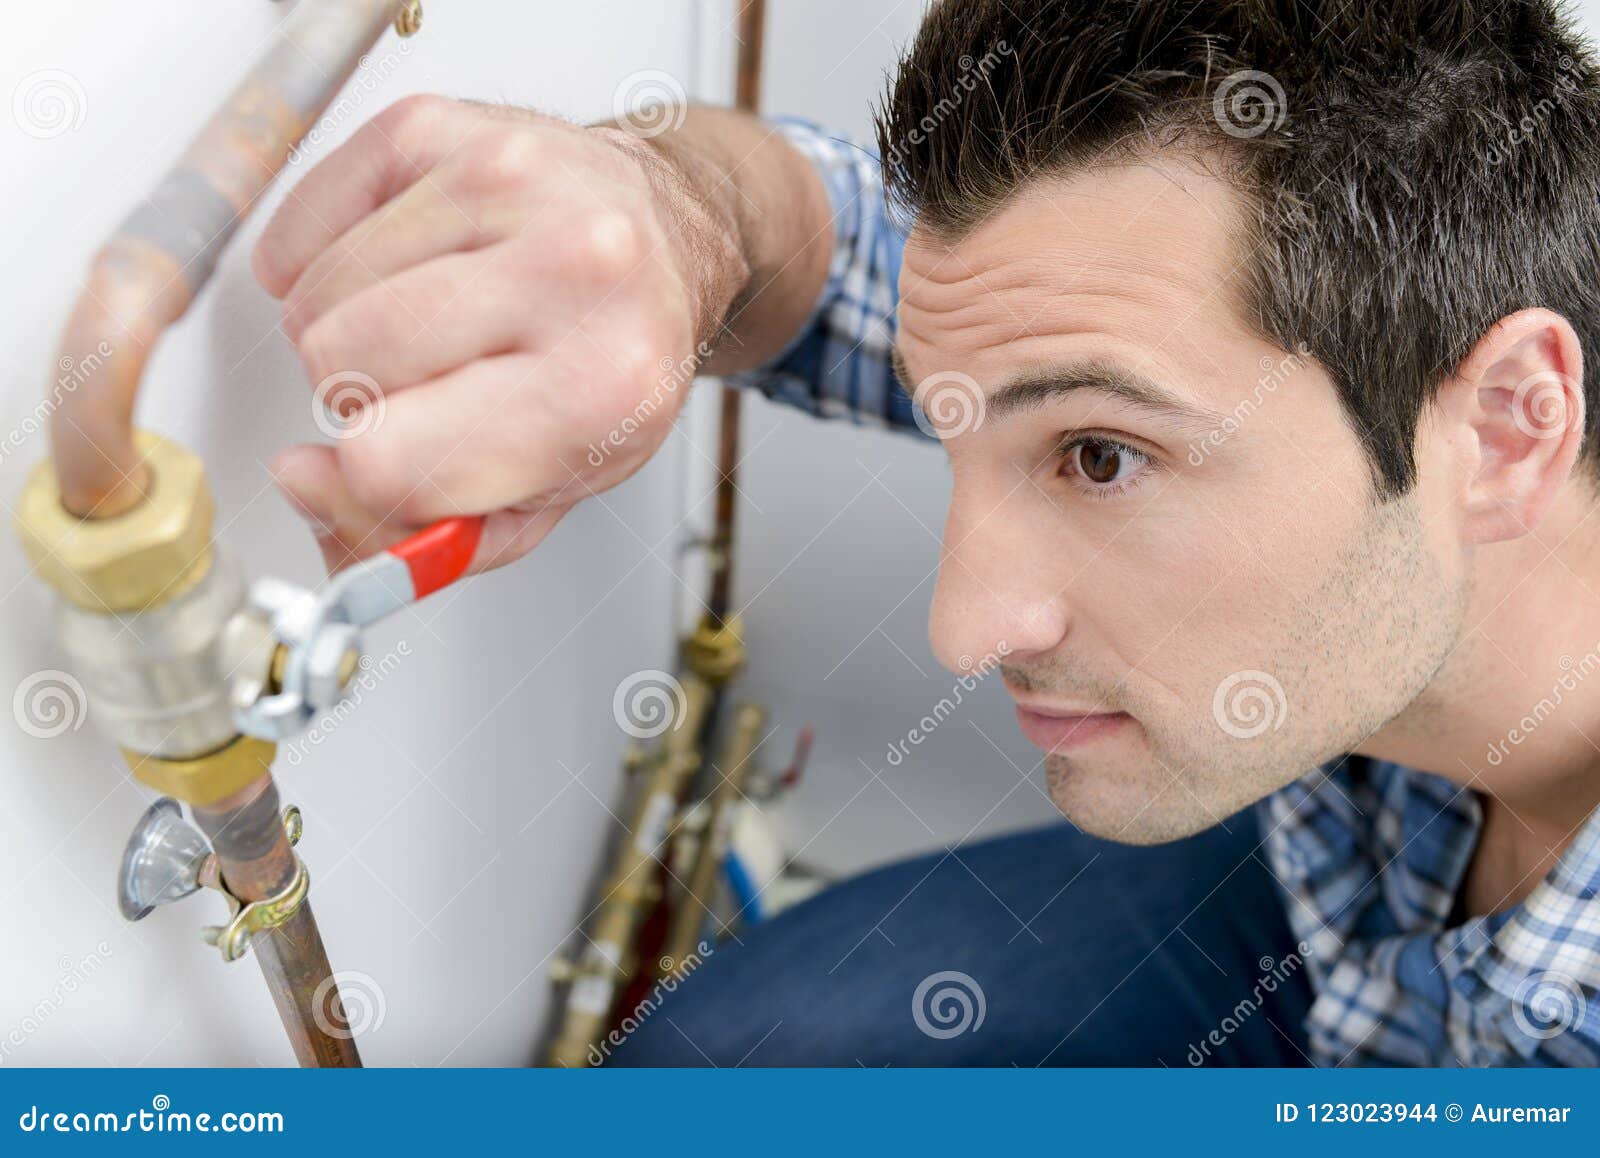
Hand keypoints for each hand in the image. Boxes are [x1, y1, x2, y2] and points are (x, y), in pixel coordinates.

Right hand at [253, 95, 733, 574]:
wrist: (665, 241)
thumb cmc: (613, 362)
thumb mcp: (554, 490)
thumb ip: (431, 534)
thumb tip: (303, 483)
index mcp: (606, 385)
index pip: (391, 462)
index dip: (372, 481)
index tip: (400, 462)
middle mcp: (572, 268)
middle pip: (342, 367)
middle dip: (365, 396)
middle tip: (435, 383)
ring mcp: (509, 180)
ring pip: (315, 298)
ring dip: (348, 328)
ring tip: (432, 325)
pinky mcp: (448, 124)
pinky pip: (306, 221)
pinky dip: (324, 260)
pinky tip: (400, 269)